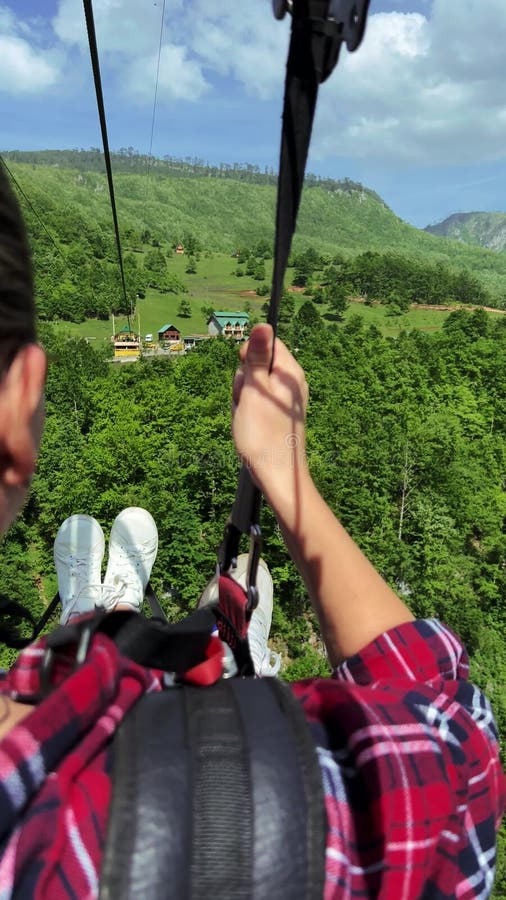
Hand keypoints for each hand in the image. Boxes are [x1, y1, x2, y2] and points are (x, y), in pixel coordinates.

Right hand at [231, 324, 308, 502]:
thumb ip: (258, 356)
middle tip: (245, 402)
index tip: (247, 375)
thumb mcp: (254, 389)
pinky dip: (248, 413)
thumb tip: (264, 323)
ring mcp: (285, 402)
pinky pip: (257, 405)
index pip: (268, 343)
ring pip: (253, 387)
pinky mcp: (279, 417)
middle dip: (244, 382)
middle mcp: (292, 384)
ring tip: (246, 419)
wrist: (276, 475)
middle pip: (258, 366)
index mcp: (290, 372)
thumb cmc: (262, 432)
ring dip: (243, 400)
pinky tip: (248, 428)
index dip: (250, 355)